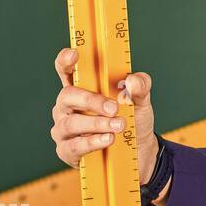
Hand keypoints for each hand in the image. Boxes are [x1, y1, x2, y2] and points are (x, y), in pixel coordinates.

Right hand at [50, 48, 158, 186]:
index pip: (67, 72)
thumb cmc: (133, 120)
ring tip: (118, 126)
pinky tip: (108, 139)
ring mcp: (64, 129)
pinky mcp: (67, 151)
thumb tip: (132, 80)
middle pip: (67, 96)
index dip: (65, 62)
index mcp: (82, 89)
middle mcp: (67, 107)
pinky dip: (92, 142)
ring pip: (70, 123)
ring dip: (96, 124)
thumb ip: (140, 87)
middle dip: (91, 101)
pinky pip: (74, 146)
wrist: (140, 151)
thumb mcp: (141, 101)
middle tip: (114, 108)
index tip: (74, 54)